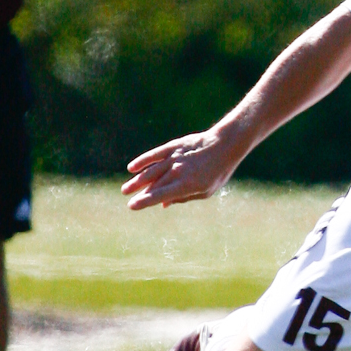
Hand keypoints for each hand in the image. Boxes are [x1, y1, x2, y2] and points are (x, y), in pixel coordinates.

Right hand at [122, 130, 243, 209]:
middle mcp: (178, 172)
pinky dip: (143, 161)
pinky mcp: (173, 147)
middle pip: (153, 184)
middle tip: (126, 195)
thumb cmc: (218, 172)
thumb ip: (182, 198)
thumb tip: (163, 204)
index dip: (144, 201)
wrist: (224, 145)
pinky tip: (132, 167)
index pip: (160, 195)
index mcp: (186, 185)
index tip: (131, 205)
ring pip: (151, 170)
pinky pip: (155, 155)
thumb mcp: (205, 191)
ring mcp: (174, 158)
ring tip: (126, 188)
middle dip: (138, 191)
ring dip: (137, 179)